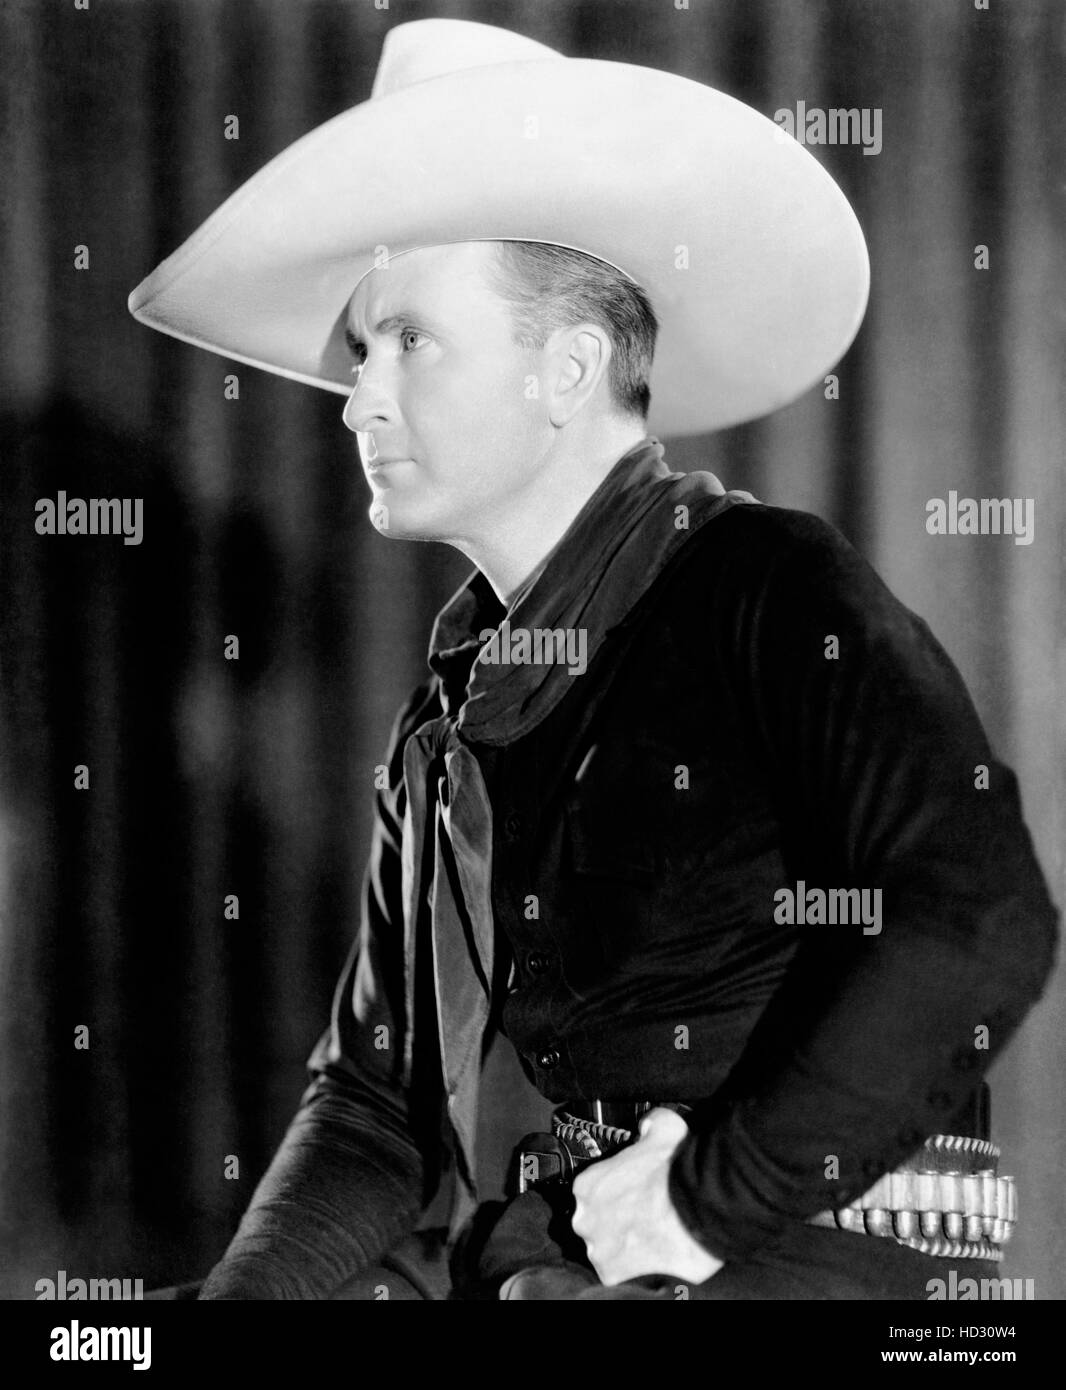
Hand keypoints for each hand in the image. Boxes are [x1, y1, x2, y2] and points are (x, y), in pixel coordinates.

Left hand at [570, 1106, 723, 1285]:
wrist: (696, 1210)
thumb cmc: (676, 1172)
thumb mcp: (664, 1128)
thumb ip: (651, 1124)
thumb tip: (649, 1123)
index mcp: (588, 1184)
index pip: (593, 1189)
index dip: (615, 1190)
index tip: (632, 1193)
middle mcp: (585, 1218)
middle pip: (596, 1221)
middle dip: (615, 1220)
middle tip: (644, 1216)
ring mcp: (599, 1250)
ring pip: (606, 1249)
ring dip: (624, 1244)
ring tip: (652, 1237)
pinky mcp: (614, 1276)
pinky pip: (620, 1273)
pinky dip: (635, 1269)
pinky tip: (653, 1257)